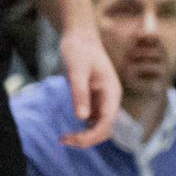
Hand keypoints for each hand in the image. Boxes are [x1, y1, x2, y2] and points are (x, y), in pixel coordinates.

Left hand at [58, 22, 122, 147]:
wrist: (80, 35)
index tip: (70, 139)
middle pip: (106, 129)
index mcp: (112, 92)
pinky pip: (95, 120)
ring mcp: (104, 99)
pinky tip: (69, 129)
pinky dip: (84, 128)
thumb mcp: (76, 71)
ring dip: (86, 136)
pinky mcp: (96, 98)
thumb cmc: (79, 50)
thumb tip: (82, 118)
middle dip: (88, 139)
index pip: (107, 123)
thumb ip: (80, 94)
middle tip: (63, 140)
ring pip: (101, 126)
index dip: (91, 135)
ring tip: (65, 138)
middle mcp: (111, 98)